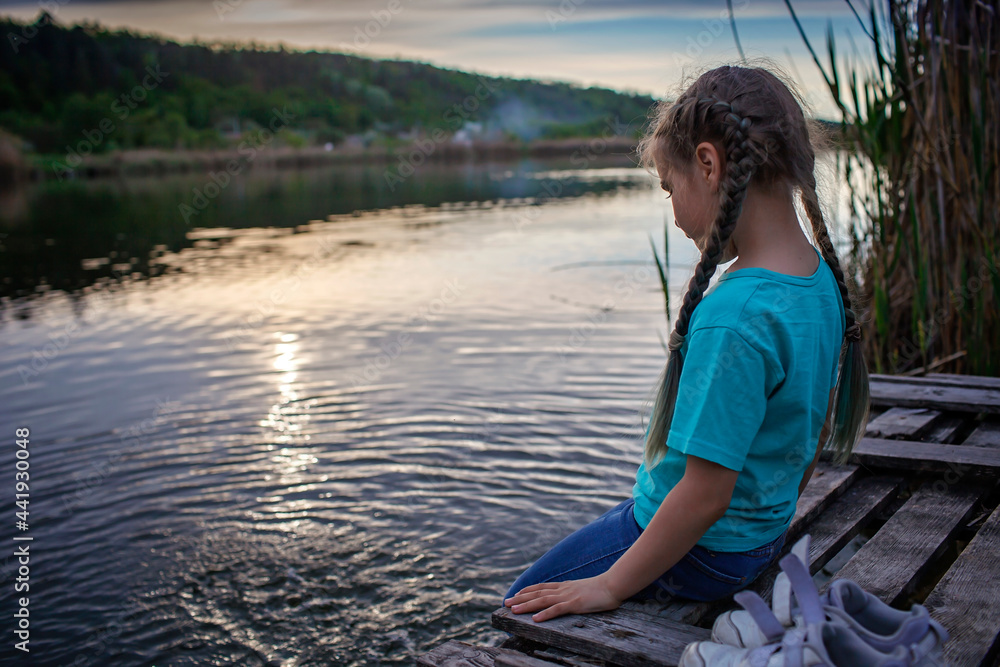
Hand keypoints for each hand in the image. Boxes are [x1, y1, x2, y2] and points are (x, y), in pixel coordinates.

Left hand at [503, 575, 622, 621]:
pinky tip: (535, 619)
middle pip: (537, 593)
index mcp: (565, 586)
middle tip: (505, 603)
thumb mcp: (584, 589)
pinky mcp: (575, 604)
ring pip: (542, 601)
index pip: (542, 587)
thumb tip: (571, 597)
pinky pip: (557, 610)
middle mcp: (563, 589)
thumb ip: (575, 592)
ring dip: (526, 606)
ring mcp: (568, 596)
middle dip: (520, 598)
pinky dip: (545, 614)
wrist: (614, 585)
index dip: (528, 590)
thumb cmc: (603, 589)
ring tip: (513, 610)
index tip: (516, 594)